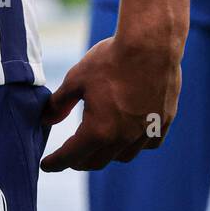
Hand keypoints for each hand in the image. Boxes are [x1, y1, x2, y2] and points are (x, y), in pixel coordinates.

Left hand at [39, 34, 181, 172]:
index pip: (71, 156)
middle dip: (79, 161)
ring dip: (106, 154)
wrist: (151, 45)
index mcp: (99, 130)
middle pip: (97, 161)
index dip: (56, 162)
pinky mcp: (163, 123)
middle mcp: (123, 139)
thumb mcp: (77, 79)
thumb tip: (45, 119)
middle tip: (70, 156)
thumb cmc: (110, 60)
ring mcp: (146, 133)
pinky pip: (146, 145)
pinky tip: (127, 134)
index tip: (46, 165)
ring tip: (97, 145)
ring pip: (122, 156)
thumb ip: (59, 103)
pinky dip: (133, 144)